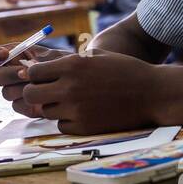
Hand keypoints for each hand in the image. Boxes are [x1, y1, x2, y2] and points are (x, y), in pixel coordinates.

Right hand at [0, 43, 68, 102]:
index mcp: (11, 57)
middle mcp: (9, 74)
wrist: (83, 82)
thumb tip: (9, 57)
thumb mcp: (49, 55)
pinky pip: (18, 107)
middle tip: (25, 73)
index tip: (4, 54)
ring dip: (21, 88)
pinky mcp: (24, 106)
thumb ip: (28, 54)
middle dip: (10, 74)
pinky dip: (30, 103)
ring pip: (6, 93)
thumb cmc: (65, 64)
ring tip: (41, 84)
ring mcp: (15, 91)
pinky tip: (44, 99)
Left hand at [16, 49, 162, 133]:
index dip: (34, 75)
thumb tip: (35, 67)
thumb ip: (66, 61)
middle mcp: (70, 87)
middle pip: (30, 94)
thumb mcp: (95, 56)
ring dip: (53, 107)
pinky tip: (82, 113)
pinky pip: (61, 126)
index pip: (32, 72)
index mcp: (72, 66)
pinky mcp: (84, 127)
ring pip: (45, 111)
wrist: (152, 93)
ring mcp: (76, 109)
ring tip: (71, 101)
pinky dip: (67, 121)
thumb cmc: (123, 70)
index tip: (43, 77)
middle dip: (34, 93)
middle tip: (46, 93)